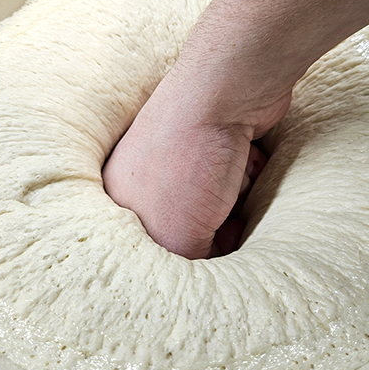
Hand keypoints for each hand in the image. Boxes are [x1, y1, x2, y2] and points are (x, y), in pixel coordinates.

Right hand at [102, 67, 284, 259]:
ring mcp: (184, 159)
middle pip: (188, 229)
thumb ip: (185, 267)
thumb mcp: (176, 236)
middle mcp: (147, 179)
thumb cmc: (188, 164)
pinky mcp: (219, 146)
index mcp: (120, 200)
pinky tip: (247, 165)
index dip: (181, 259)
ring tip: (231, 184)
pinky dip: (248, 179)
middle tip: (218, 215)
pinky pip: (237, 183)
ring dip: (234, 203)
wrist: (227, 92)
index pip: (151, 250)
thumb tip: (205, 277)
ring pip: (217, 207)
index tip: (202, 263)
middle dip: (213, 228)